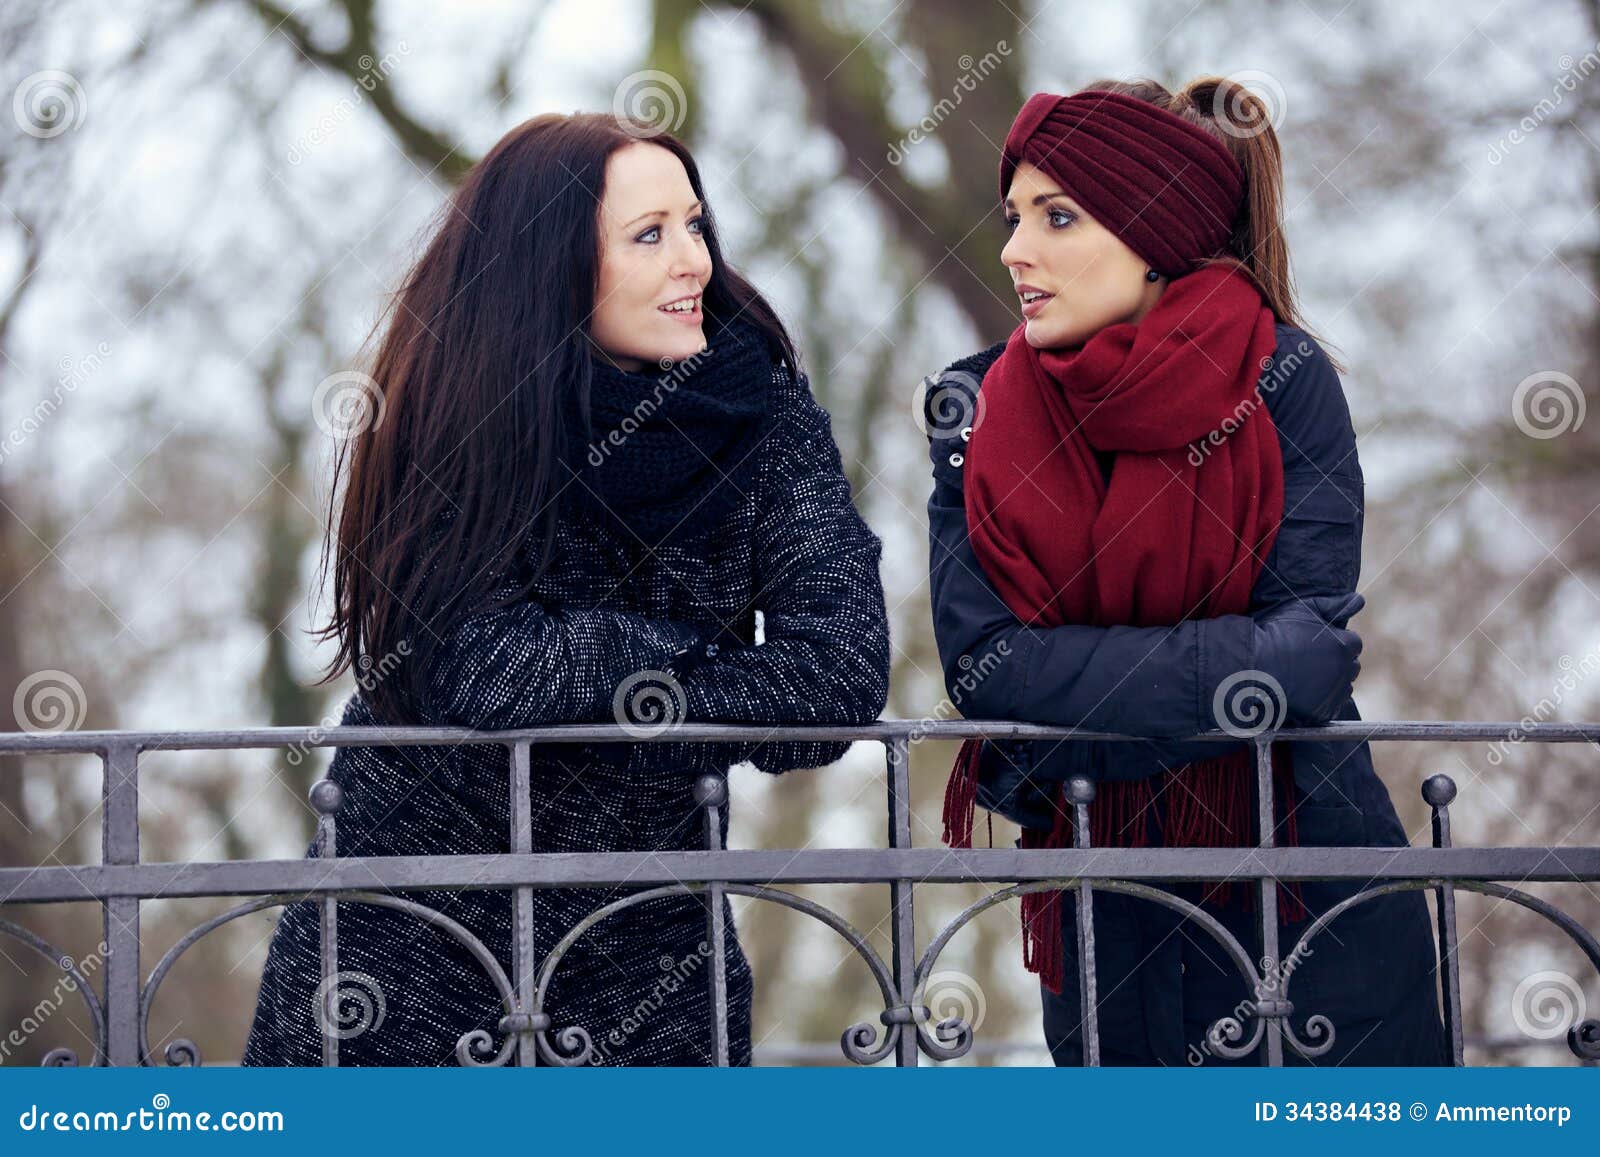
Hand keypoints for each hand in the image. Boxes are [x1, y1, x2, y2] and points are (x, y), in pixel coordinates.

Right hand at [1250, 593, 1364, 723]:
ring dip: (1331, 680)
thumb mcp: (1304, 608)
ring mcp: (1334, 693)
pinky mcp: (1321, 712)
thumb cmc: (1275, 633)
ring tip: (1303, 674)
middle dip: (1336, 661)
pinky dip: (1321, 699)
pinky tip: (1303, 690)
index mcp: (1345, 645)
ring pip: (1342, 686)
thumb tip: (1359, 600)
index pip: (1352, 643)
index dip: (1334, 641)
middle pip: (1350, 665)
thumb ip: (1334, 604)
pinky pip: (1330, 705)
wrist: (1250, 665)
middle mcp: (1345, 670)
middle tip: (1307, 658)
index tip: (1314, 642)